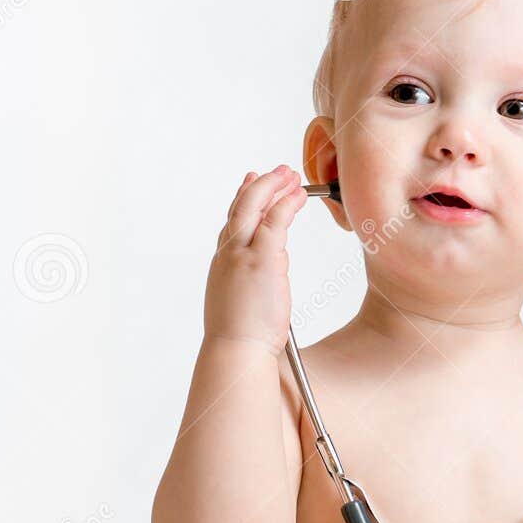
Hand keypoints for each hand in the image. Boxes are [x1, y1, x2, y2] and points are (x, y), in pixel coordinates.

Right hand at [203, 165, 309, 352]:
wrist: (235, 350)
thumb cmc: (241, 338)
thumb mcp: (242, 302)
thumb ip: (254, 279)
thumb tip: (272, 268)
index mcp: (223, 265)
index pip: (232, 224)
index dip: (242, 200)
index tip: (251, 184)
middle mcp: (228, 254)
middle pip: (240, 208)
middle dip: (259, 186)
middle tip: (277, 172)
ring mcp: (242, 254)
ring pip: (255, 207)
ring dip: (273, 187)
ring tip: (291, 175)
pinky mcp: (262, 259)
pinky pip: (275, 221)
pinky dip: (287, 203)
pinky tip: (298, 194)